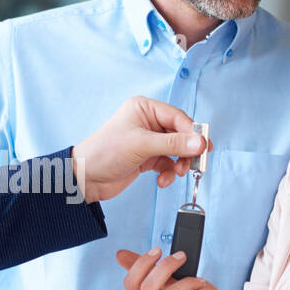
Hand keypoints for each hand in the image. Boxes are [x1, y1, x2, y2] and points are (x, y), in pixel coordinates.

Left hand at [72, 96, 209, 202]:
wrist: (86, 178)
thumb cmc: (104, 152)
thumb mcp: (142, 145)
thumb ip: (173, 144)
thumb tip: (200, 143)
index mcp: (144, 108)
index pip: (178, 117)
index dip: (192, 132)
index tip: (204, 147)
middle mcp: (148, 121)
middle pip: (180, 134)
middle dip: (187, 151)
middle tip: (195, 164)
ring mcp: (148, 140)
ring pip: (176, 150)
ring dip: (179, 163)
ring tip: (176, 173)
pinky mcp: (147, 157)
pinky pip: (167, 163)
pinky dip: (168, 173)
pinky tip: (163, 180)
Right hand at [115, 248, 241, 289]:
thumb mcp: (172, 282)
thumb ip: (149, 271)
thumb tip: (120, 255)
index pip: (130, 285)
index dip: (141, 263)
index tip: (158, 250)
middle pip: (148, 288)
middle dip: (166, 265)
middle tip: (182, 257)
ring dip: (190, 281)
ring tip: (200, 282)